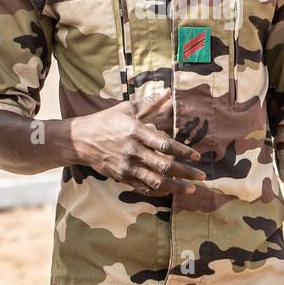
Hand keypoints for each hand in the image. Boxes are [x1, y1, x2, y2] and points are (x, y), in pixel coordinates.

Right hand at [68, 90, 205, 195]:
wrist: (80, 140)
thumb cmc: (106, 121)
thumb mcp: (127, 108)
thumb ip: (150, 104)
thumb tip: (169, 92)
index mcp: (136, 132)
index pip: (164, 145)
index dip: (183, 151)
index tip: (197, 156)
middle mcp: (133, 151)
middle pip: (164, 166)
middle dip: (186, 173)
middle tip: (202, 176)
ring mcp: (127, 167)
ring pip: (156, 181)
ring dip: (176, 187)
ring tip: (192, 190)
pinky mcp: (122, 177)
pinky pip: (144, 188)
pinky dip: (159, 191)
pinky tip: (171, 192)